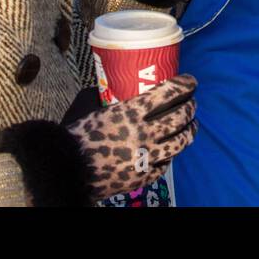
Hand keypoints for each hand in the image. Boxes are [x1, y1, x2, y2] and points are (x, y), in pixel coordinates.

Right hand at [66, 75, 198, 200]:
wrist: (65, 171)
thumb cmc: (75, 136)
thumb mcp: (91, 109)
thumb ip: (107, 97)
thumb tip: (111, 85)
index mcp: (130, 112)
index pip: (168, 93)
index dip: (184, 85)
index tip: (191, 81)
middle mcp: (143, 134)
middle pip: (180, 117)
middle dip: (191, 107)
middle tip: (193, 102)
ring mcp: (145, 158)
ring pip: (180, 142)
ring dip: (190, 131)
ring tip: (192, 126)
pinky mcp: (143, 177)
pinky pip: (165, 164)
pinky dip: (170, 155)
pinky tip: (171, 151)